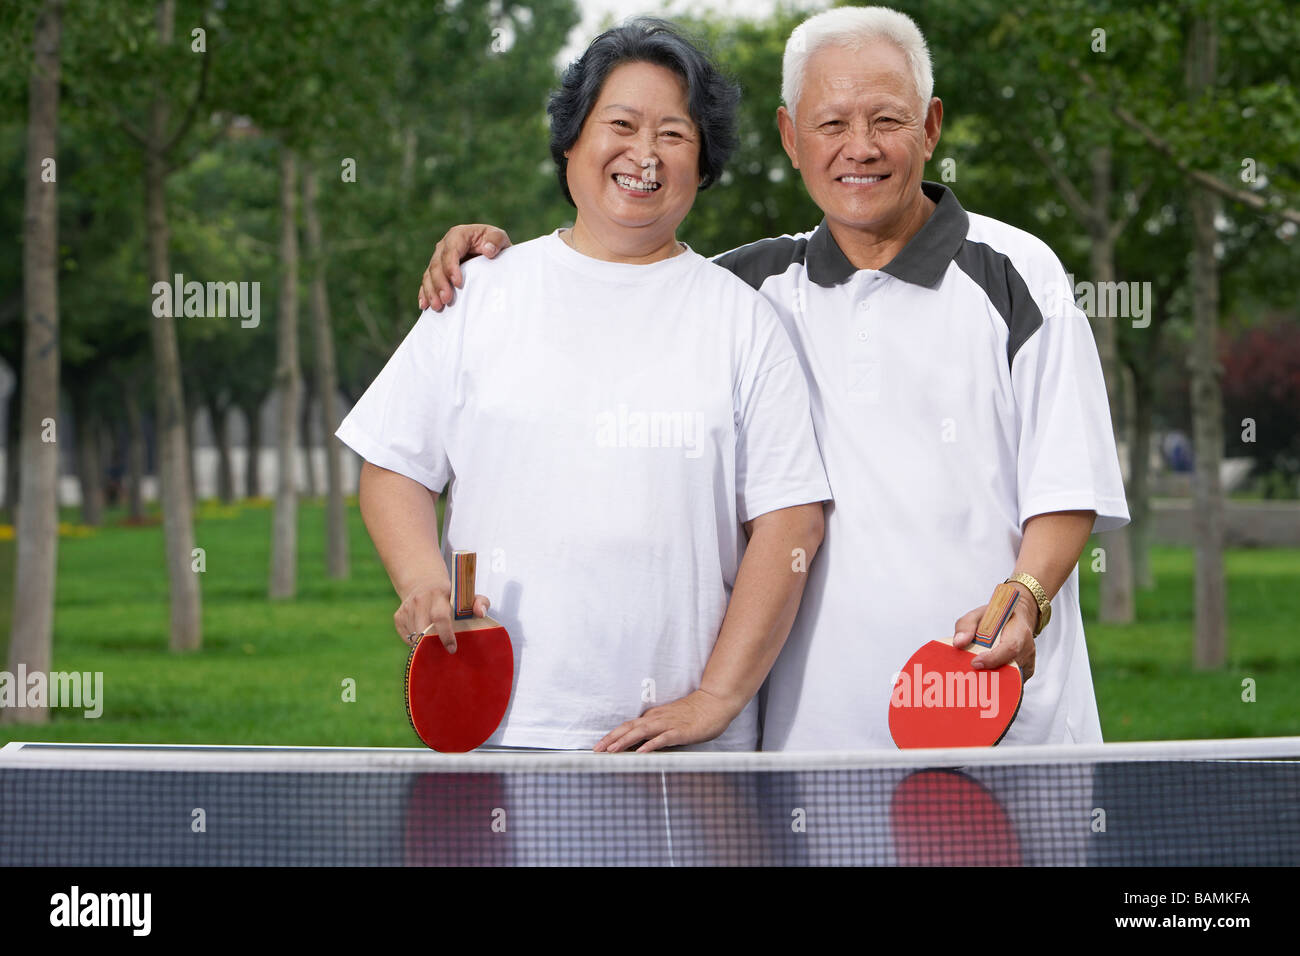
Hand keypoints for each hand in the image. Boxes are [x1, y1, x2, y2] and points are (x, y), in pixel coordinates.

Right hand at [393, 581, 492, 652]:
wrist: (424, 584)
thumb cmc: (451, 595)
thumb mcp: (467, 595)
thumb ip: (480, 602)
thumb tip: (481, 614)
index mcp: (438, 594)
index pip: (440, 617)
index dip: (446, 635)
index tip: (452, 649)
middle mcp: (419, 600)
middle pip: (424, 631)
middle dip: (433, 645)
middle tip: (443, 652)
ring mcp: (406, 608)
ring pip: (415, 637)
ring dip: (426, 645)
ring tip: (436, 641)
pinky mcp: (398, 617)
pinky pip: (408, 638)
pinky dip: (417, 642)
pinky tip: (425, 634)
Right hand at [417, 224, 511, 310]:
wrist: (493, 253)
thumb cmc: (495, 244)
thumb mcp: (499, 238)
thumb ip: (496, 240)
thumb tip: (488, 250)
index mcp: (458, 235)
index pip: (451, 250)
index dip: (451, 267)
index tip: (458, 283)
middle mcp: (445, 246)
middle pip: (437, 264)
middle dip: (440, 283)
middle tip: (446, 299)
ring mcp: (439, 260)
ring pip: (429, 275)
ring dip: (431, 291)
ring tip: (437, 306)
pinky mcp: (438, 272)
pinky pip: (427, 282)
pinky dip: (425, 294)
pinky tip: (425, 305)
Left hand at [594, 689, 738, 752]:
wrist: (714, 703)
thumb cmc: (694, 713)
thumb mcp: (670, 721)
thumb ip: (656, 730)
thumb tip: (640, 744)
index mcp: (653, 717)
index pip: (628, 726)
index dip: (612, 735)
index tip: (599, 746)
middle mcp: (657, 719)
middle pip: (629, 728)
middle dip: (611, 739)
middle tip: (596, 749)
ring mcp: (668, 724)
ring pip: (642, 732)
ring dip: (625, 741)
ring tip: (612, 750)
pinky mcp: (681, 731)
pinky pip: (663, 738)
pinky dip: (650, 745)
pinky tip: (641, 752)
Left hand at [951, 587, 1037, 679]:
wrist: (1016, 620)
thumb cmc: (996, 618)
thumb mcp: (977, 615)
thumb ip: (966, 625)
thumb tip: (958, 643)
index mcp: (1018, 630)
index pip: (1010, 648)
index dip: (994, 658)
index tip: (975, 663)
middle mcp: (1027, 648)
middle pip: (1009, 667)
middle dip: (988, 673)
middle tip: (970, 675)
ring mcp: (1028, 662)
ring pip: (1010, 678)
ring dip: (991, 679)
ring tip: (975, 677)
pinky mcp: (1026, 672)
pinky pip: (1012, 681)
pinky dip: (997, 681)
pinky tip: (984, 677)